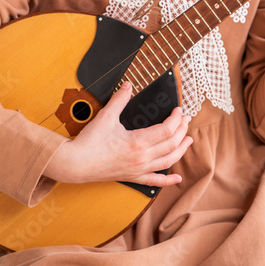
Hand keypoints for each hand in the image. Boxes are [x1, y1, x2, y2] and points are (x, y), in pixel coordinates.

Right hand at [44, 82, 192, 186]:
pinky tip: (177, 179)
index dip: (176, 119)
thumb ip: (119, 99)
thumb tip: (128, 85)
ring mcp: (139, 169)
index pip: (167, 129)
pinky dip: (168, 180)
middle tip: (186, 120)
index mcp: (139, 142)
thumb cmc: (90, 141)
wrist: (76, 164)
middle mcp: (143, 158)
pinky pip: (155, 180)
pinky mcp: (133, 176)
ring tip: (189, 141)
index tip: (178, 110)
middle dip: (182, 130)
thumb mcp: (106, 116)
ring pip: (168, 161)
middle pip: (172, 144)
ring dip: (181, 150)